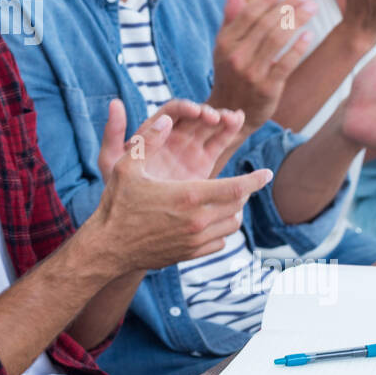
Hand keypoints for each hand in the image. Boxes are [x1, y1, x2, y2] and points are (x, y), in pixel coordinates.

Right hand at [88, 104, 272, 272]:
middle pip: (238, 205)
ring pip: (231, 224)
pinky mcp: (190, 255)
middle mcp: (197, 221)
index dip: (255, 180)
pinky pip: (220, 242)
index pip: (236, 188)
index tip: (267, 173)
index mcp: (188, 196)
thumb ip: (149, 140)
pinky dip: (222, 230)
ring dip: (234, 210)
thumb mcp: (126, 166)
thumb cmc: (116, 204)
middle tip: (243, 181)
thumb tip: (167, 119)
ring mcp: (195, 241)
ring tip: (228, 199)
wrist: (108, 248)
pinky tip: (211, 220)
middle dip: (244, 191)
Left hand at [97, 98, 244, 183]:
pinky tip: (239, 121)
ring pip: (209, 126)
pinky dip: (228, 131)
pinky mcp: (203, 163)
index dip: (186, 108)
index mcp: (152, 131)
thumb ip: (112, 133)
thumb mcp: (110, 161)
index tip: (196, 111)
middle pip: (194, 116)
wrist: (135, 219)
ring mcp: (188, 148)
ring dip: (222, 118)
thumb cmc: (115, 189)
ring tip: (234, 118)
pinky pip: (217, 143)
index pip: (172, 111)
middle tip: (217, 117)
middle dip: (207, 113)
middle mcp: (172, 136)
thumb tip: (115, 102)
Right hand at [206, 0, 315, 129]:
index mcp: (225, 43)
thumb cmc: (230, 72)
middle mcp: (235, 56)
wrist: (228, 112)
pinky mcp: (266, 89)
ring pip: (278, 40)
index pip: (249, 13)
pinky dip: (299, 47)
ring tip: (312, 8)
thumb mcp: (226, 45)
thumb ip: (232, 14)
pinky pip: (286, 63)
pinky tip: (310, 34)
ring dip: (298, 20)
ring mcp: (251, 73)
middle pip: (266, 24)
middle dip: (289, 6)